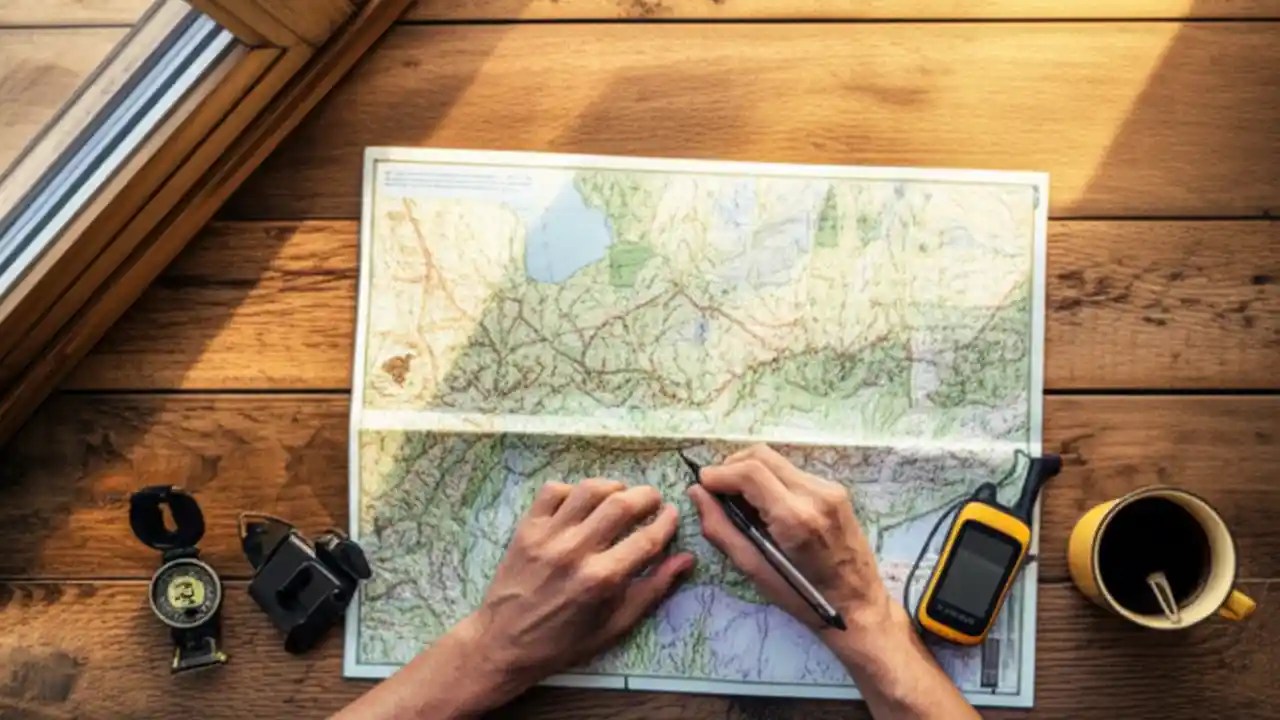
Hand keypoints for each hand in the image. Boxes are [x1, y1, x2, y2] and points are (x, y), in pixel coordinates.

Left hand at [468, 479, 694, 695]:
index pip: (648, 538)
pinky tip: (582, 501)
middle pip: (622, 505)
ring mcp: (548, 536)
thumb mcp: (615, 624)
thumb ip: (653, 589)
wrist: (504, 642)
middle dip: (646, 496)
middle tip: (652, 500)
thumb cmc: (564, 641)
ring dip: (613, 487)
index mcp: (602, 580)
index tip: (672, 514)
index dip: (667, 522)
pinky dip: (573, 489)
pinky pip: (553, 491)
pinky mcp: (526, 528)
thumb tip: (687, 559)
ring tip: (621, 495)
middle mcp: (576, 552)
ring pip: (589, 490)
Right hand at [687, 444, 890, 633]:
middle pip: (762, 455)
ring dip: (751, 471)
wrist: (859, 604)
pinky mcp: (836, 490)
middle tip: (716, 489)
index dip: (719, 473)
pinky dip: (771, 479)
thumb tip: (696, 494)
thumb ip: (722, 529)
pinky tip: (766, 504)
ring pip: (777, 461)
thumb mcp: (755, 570)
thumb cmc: (804, 598)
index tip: (702, 484)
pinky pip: (792, 472)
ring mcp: (829, 489)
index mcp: (795, 518)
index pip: (750, 472)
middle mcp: (815, 494)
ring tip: (739, 499)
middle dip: (731, 466)